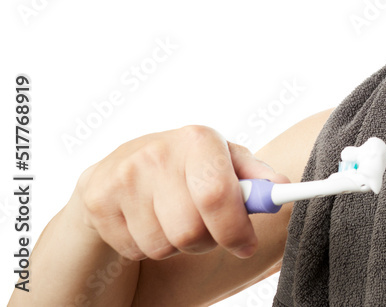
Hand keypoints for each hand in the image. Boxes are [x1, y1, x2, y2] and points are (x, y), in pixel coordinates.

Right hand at [72, 125, 288, 260]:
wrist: (120, 168)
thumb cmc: (188, 168)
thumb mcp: (225, 161)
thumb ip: (256, 176)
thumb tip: (281, 188)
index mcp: (198, 139)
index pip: (218, 195)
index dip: (235, 228)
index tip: (246, 245)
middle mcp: (158, 153)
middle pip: (191, 231)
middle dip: (208, 241)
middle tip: (210, 232)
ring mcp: (124, 176)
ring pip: (164, 246)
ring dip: (177, 246)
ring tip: (176, 222)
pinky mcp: (99, 200)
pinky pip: (136, 250)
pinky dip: (148, 247)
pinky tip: (148, 222)